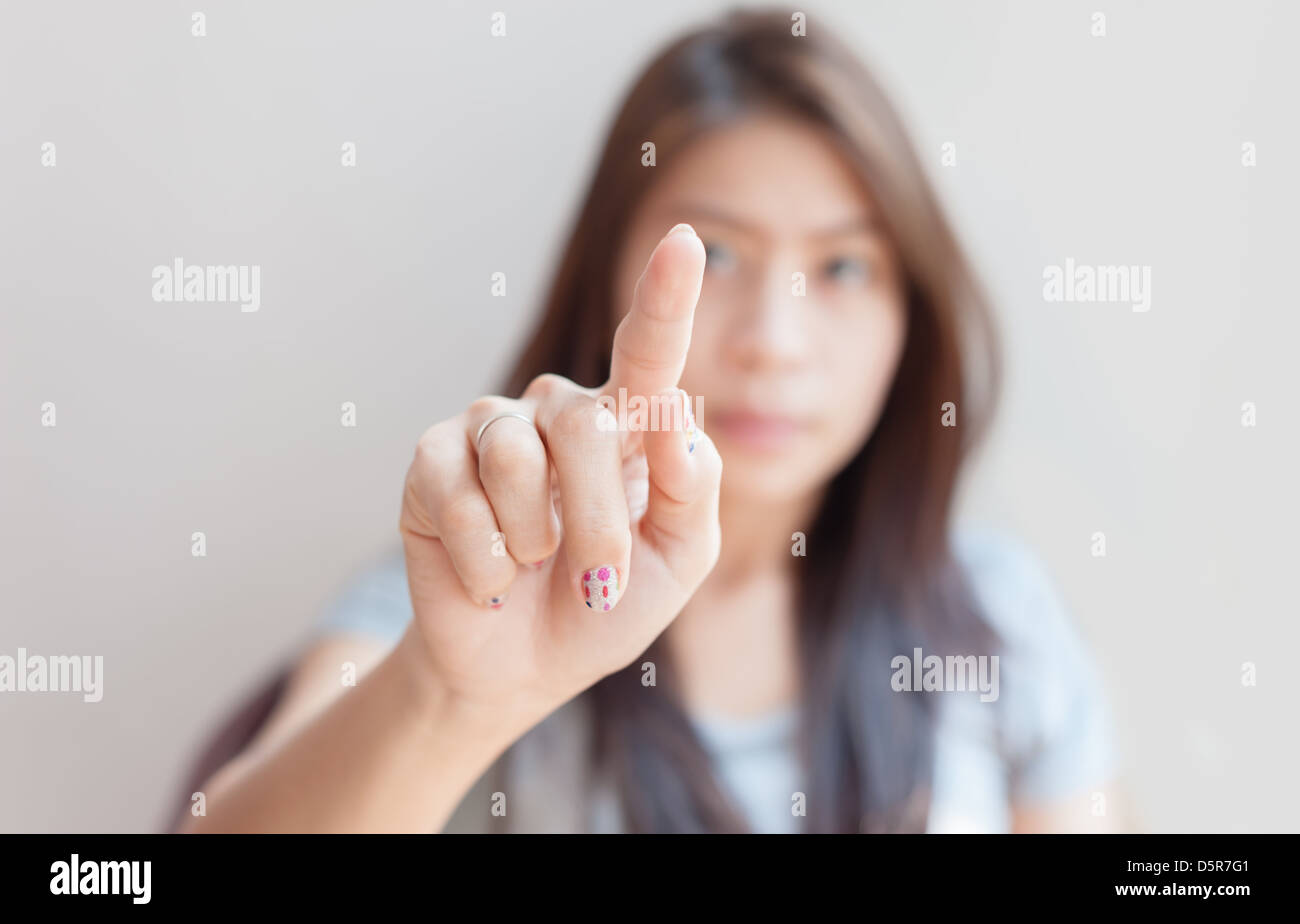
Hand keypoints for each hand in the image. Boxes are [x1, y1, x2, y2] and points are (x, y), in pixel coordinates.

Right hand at [397, 223, 720, 722]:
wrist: (520, 665)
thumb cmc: (604, 604)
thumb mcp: (676, 563)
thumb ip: (693, 494)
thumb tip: (679, 425)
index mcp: (627, 427)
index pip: (649, 354)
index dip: (665, 298)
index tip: (685, 241)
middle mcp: (559, 411)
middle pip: (584, 425)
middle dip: (596, 522)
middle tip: (595, 579)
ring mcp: (491, 428)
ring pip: (516, 457)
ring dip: (535, 541)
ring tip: (532, 566)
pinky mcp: (433, 459)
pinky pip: (457, 493)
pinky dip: (483, 559)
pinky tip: (488, 573)